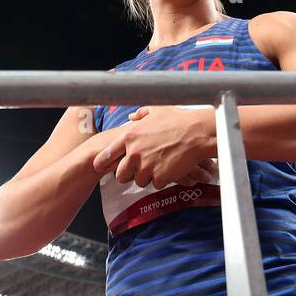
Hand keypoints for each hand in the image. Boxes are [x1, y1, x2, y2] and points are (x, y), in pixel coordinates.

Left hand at [92, 105, 215, 188]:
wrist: (196, 133)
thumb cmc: (178, 120)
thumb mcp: (156, 110)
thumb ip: (140, 115)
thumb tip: (131, 117)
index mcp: (129, 137)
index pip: (107, 154)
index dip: (102, 162)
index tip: (98, 166)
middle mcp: (134, 153)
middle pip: (120, 175)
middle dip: (128, 174)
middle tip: (138, 169)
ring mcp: (146, 166)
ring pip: (139, 181)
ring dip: (147, 177)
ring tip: (159, 165)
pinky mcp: (159, 177)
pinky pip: (155, 184)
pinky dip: (161, 179)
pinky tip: (169, 168)